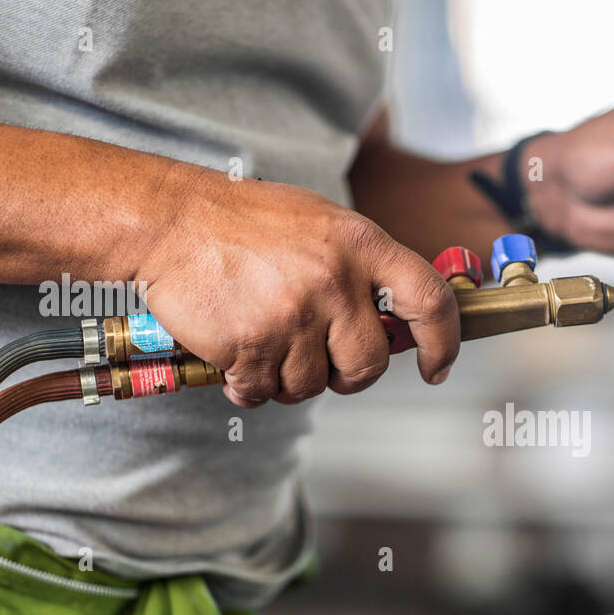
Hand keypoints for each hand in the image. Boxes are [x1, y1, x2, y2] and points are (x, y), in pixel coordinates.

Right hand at [139, 172, 459, 407]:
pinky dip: (249, 385)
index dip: (442, 341)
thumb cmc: (243, 222)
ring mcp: (294, 316)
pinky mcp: (253, 346)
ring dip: (288, 378)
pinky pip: (264, 392)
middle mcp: (335, 281)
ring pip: (311, 386)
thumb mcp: (321, 223)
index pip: (429, 301)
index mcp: (361, 244)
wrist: (171, 221)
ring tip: (265, 341)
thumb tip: (395, 314)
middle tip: (323, 363)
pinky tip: (237, 354)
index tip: (435, 365)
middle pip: (368, 364)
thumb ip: (361, 266)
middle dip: (348, 376)